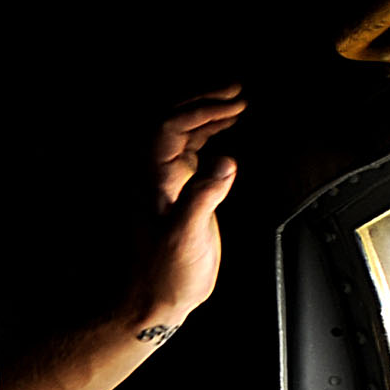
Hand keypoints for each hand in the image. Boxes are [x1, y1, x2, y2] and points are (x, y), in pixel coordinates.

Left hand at [132, 84, 246, 334]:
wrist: (154, 299)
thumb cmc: (165, 273)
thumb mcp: (186, 235)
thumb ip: (203, 196)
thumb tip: (224, 162)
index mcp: (153, 179)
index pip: (170, 127)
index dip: (199, 109)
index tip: (231, 103)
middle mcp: (157, 176)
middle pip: (173, 123)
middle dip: (202, 102)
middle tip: (235, 90)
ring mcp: (167, 183)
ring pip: (183, 136)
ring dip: (207, 115)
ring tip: (236, 103)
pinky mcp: (179, 194)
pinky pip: (191, 152)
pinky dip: (209, 135)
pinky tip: (225, 130)